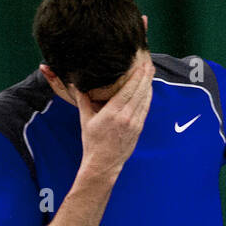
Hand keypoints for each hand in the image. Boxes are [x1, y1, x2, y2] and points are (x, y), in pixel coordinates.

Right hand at [76, 56, 154, 178]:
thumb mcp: (85, 119)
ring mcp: (135, 123)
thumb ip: (83, 100)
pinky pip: (145, 108)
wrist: (103, 163)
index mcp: (113, 113)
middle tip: (149, 62)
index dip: (136, 76)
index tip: (141, 64)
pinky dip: (148, 97)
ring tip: (150, 71)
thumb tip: (75, 83)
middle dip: (146, 76)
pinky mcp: (139, 128)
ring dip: (148, 85)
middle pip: (140, 92)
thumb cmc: (92, 142)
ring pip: (145, 100)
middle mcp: (126, 117)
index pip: (128, 90)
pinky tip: (148, 89)